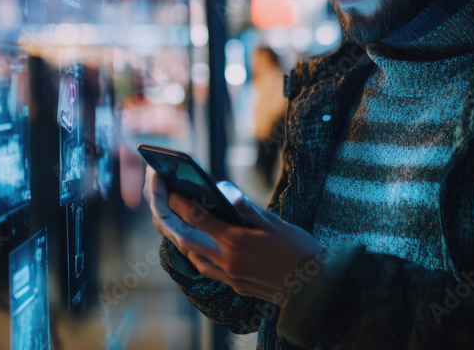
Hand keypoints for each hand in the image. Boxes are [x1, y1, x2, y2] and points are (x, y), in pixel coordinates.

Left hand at [143, 166, 323, 303]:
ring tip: (174, 219)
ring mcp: (230, 275)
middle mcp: (227, 260)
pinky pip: (206, 269)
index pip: (197, 217)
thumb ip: (245, 208)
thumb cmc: (298, 249)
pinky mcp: (236, 284)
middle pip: (184, 238)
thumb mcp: (274, 222)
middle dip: (167, 218)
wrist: (313, 286)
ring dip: (179, 238)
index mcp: (236, 240)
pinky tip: (198, 244)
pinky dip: (196, 254)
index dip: (179, 200)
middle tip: (160, 201)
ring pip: (192, 256)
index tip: (167, 187)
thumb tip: (223, 190)